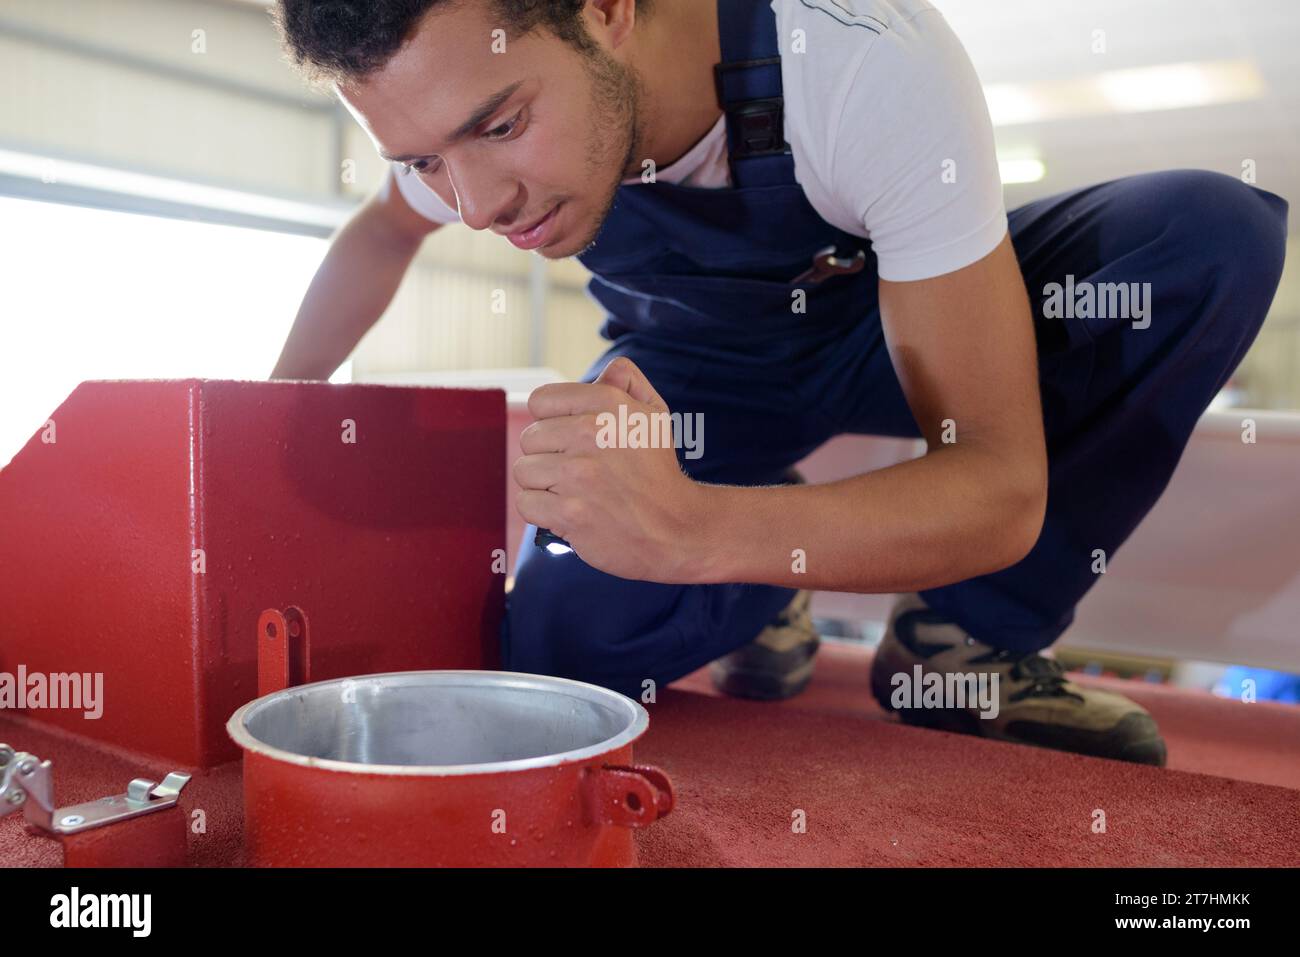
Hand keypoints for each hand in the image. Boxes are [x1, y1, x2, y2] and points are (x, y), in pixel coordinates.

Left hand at [514, 357, 709, 581]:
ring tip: (572, 491)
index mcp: (608, 404)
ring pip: (524, 471)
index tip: (570, 439)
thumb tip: (607, 371)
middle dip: (547, 455)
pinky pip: (525, 503)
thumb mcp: (655, 417)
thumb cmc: (658, 473)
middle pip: (529, 437)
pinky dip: (542, 511)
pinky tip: (567, 512)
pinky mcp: (569, 512)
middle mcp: (591, 433)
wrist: (676, 529)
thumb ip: (628, 384)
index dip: (551, 420)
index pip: (541, 400)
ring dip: (543, 485)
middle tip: (576, 470)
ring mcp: (579, 474)